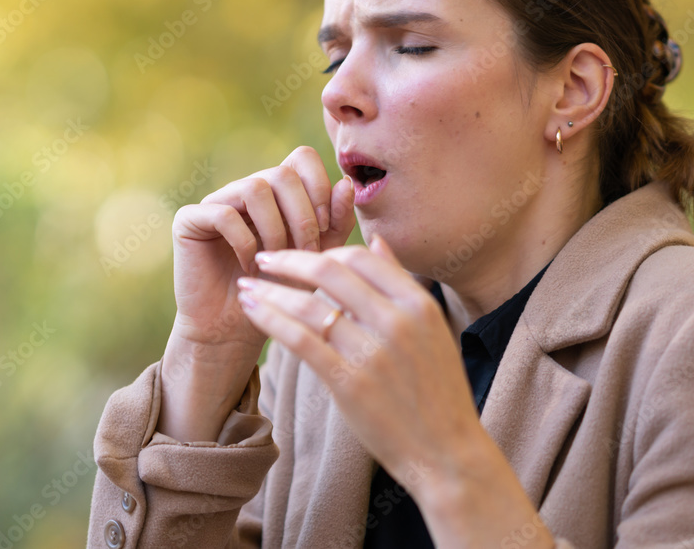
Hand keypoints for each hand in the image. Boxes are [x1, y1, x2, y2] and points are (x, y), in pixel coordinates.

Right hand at [158, 146, 355, 441]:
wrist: (237, 331)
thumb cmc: (282, 293)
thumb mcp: (319, 257)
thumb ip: (335, 222)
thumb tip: (345, 183)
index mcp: (278, 191)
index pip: (302, 158)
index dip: (320, 187)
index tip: (326, 227)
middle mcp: (246, 189)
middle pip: (283, 173)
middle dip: (302, 216)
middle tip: (305, 252)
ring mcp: (217, 201)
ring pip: (255, 187)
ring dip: (276, 229)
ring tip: (276, 261)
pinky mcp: (190, 220)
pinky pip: (224, 213)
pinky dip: (244, 242)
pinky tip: (248, 267)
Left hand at [234, 235, 554, 546]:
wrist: (447, 453)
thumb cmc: (437, 391)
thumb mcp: (432, 328)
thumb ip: (400, 282)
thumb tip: (375, 240)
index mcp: (418, 303)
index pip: (360, 256)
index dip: (322, 251)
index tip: (298, 254)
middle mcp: (397, 321)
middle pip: (329, 272)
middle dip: (288, 261)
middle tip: (262, 258)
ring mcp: (372, 352)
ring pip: (308, 306)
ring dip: (270, 291)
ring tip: (246, 287)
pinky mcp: (349, 382)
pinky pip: (300, 340)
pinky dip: (270, 320)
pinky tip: (252, 311)